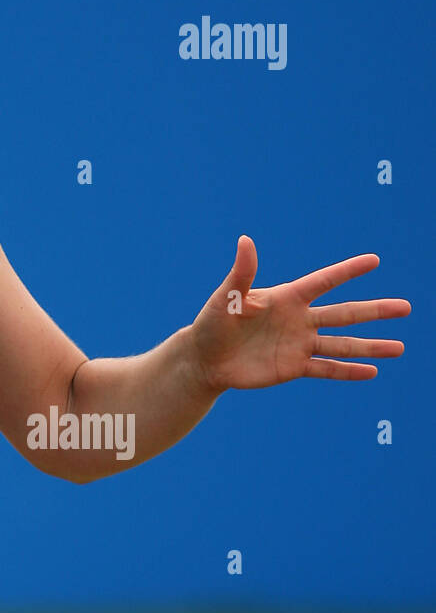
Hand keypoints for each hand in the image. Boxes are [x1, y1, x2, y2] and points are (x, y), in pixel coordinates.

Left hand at [189, 236, 410, 394]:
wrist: (205, 358)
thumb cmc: (211, 323)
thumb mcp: (226, 296)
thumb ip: (242, 272)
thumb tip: (245, 240)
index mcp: (286, 298)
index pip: (323, 282)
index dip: (347, 271)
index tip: (374, 260)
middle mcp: (299, 320)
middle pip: (344, 313)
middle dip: (375, 310)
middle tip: (407, 307)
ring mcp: (299, 344)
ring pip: (342, 344)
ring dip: (371, 346)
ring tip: (400, 348)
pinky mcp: (294, 367)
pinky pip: (326, 369)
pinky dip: (349, 372)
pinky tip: (372, 372)